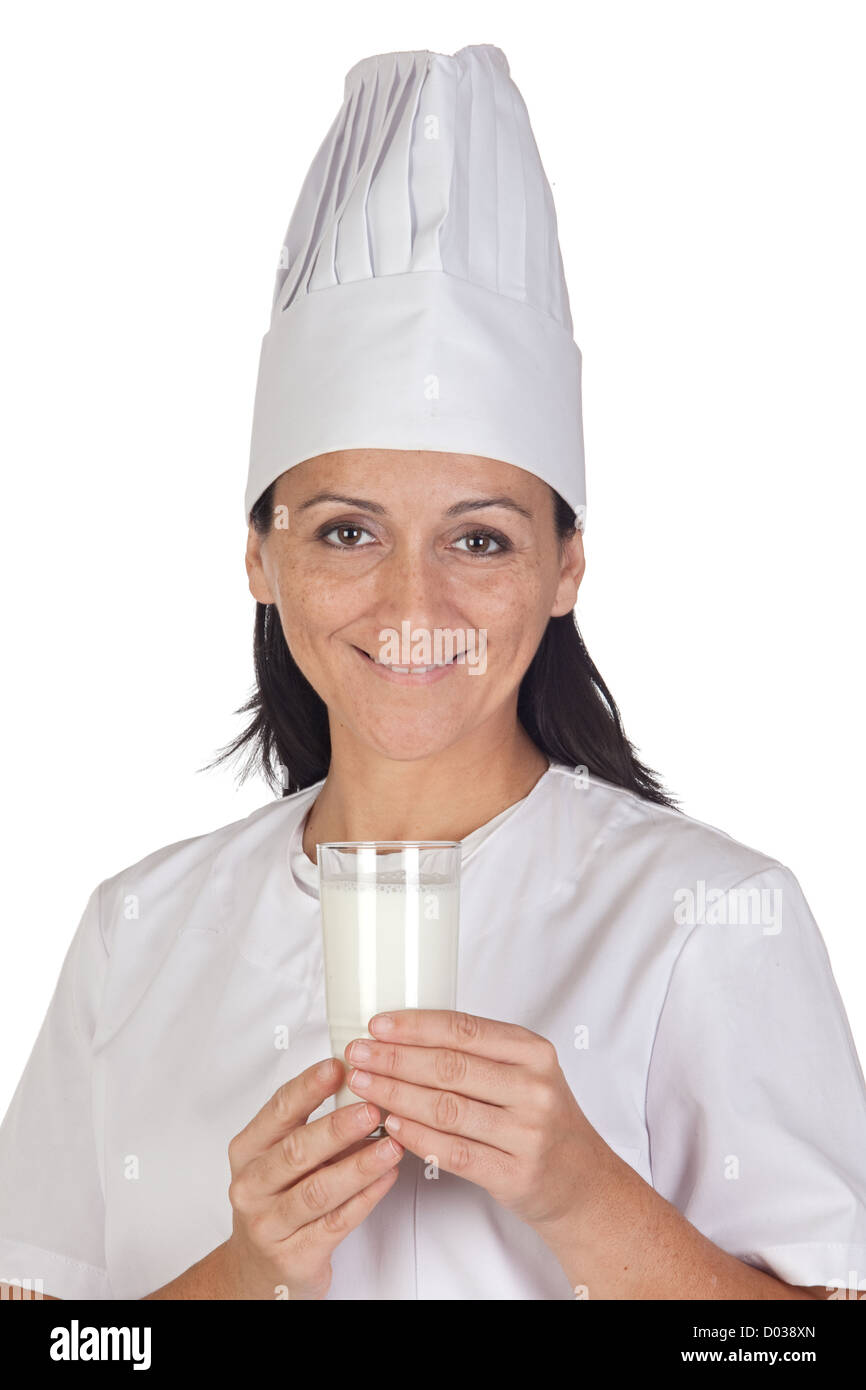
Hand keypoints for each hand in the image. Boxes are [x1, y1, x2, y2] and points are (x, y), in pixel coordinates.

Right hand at [222, 1058, 403, 1298]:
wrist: (258, 1271)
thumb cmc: (276, 1202)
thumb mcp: (280, 1161)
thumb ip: (312, 1128)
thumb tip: (359, 1089)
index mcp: (247, 1152)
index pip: (277, 1112)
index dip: (308, 1088)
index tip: (338, 1068)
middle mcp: (252, 1187)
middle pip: (296, 1151)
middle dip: (337, 1128)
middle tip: (372, 1108)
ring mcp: (269, 1225)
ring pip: (318, 1190)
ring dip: (360, 1165)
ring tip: (391, 1145)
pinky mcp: (294, 1257)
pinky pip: (335, 1223)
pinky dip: (365, 1198)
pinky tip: (387, 1178)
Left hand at [344, 1010, 614, 1236]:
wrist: (582, 1181)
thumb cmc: (541, 1119)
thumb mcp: (525, 1072)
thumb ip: (478, 1052)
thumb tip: (406, 1034)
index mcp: (533, 1052)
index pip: (464, 1029)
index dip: (415, 1026)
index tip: (378, 1025)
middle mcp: (533, 1088)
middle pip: (449, 1067)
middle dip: (395, 1059)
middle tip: (358, 1054)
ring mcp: (527, 1133)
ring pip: (446, 1109)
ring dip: (396, 1095)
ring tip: (364, 1086)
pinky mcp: (515, 1173)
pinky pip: (453, 1152)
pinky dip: (415, 1136)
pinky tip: (390, 1124)